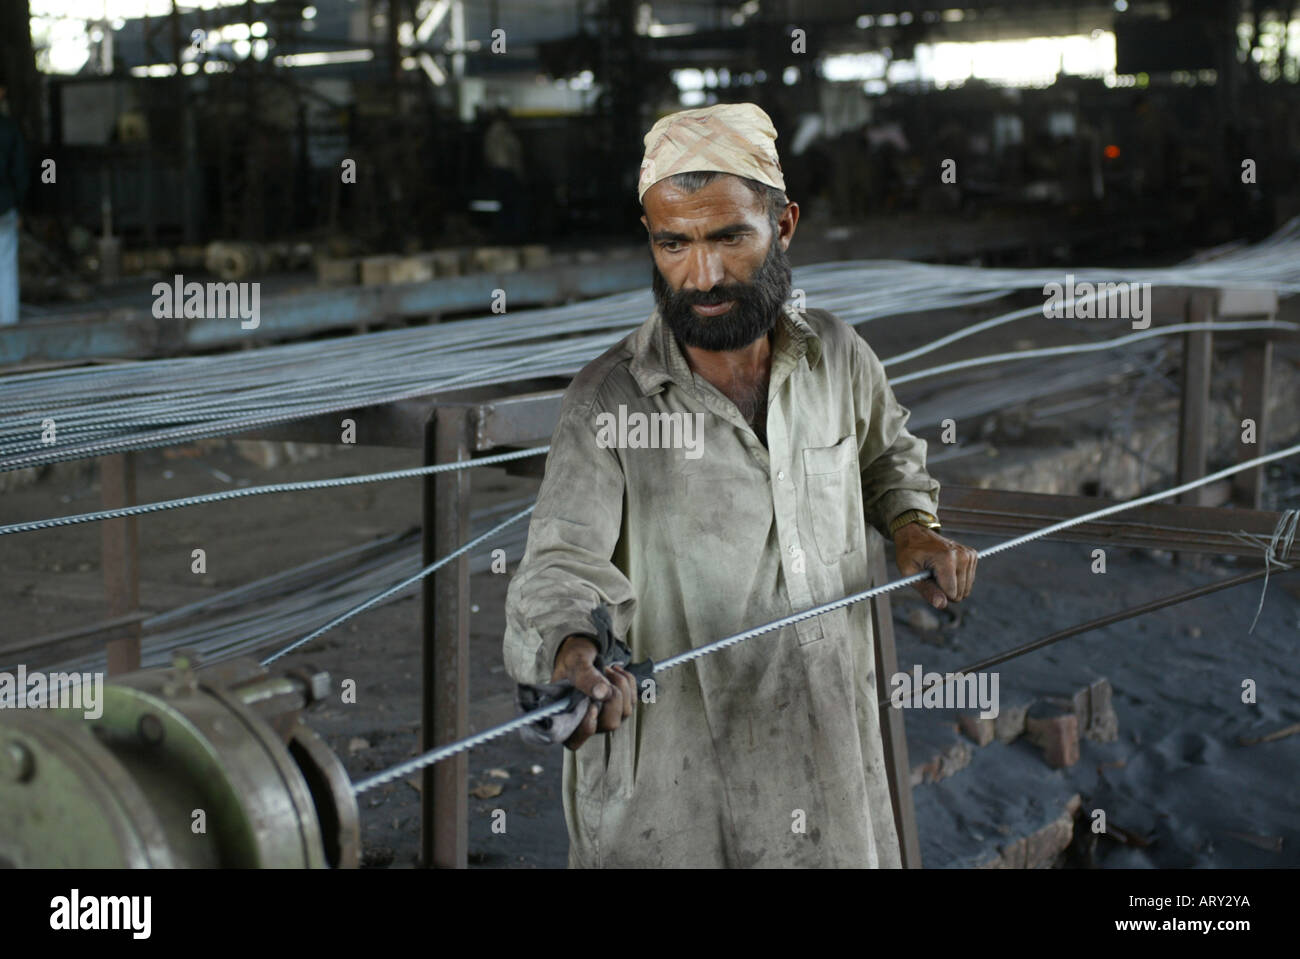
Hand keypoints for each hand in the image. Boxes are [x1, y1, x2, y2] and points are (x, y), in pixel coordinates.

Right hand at [550, 635, 635, 749]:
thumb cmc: (572, 661)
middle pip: (609, 724)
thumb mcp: (574, 662)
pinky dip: (628, 681)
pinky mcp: (619, 707)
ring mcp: (606, 715)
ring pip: (625, 712)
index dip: (586, 729)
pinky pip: (632, 700)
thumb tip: (602, 693)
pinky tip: (616, 670)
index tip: (592, 707)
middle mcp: (587, 721)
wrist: (582, 654)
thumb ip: (584, 677)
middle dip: (613, 698)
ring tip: (607, 668)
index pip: (575, 740)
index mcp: (567, 717)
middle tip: (604, 673)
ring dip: (621, 685)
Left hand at [893, 523, 977, 609]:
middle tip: (931, 574)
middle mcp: (962, 556)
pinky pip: (969, 581)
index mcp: (946, 559)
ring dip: (951, 584)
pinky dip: (957, 579)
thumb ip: (927, 591)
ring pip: (966, 589)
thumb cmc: (910, 554)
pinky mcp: (972, 556)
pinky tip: (946, 568)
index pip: (952, 594)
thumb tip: (941, 605)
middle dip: (945, 590)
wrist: (916, 534)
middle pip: (960, 593)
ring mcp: (969, 555)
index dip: (938, 593)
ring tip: (937, 570)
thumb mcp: (910, 573)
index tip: (927, 579)